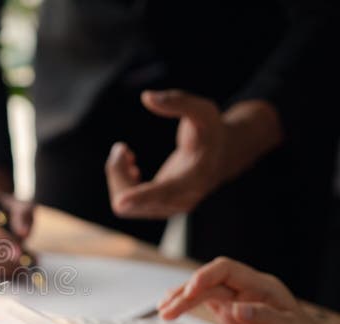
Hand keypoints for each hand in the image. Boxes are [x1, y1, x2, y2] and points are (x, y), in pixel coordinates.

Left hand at [107, 90, 227, 217]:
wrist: (221, 155)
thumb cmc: (210, 130)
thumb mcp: (203, 110)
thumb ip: (178, 101)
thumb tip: (147, 97)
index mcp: (195, 178)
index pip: (165, 192)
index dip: (141, 196)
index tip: (121, 201)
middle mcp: (181, 201)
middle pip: (132, 200)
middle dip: (118, 173)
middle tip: (121, 147)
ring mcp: (168, 210)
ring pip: (123, 206)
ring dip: (117, 177)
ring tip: (126, 153)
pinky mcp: (157, 210)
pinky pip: (125, 206)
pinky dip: (120, 184)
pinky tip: (130, 165)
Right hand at [157, 257, 339, 323]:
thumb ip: (266, 317)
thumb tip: (237, 307)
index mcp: (261, 286)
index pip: (225, 269)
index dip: (204, 276)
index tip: (190, 291)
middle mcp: (246, 288)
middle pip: (208, 280)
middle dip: (185, 292)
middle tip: (166, 310)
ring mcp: (236, 298)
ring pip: (202, 290)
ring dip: (180, 298)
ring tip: (161, 310)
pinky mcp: (229, 311)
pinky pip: (202, 301)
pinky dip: (185, 304)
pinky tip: (170, 309)